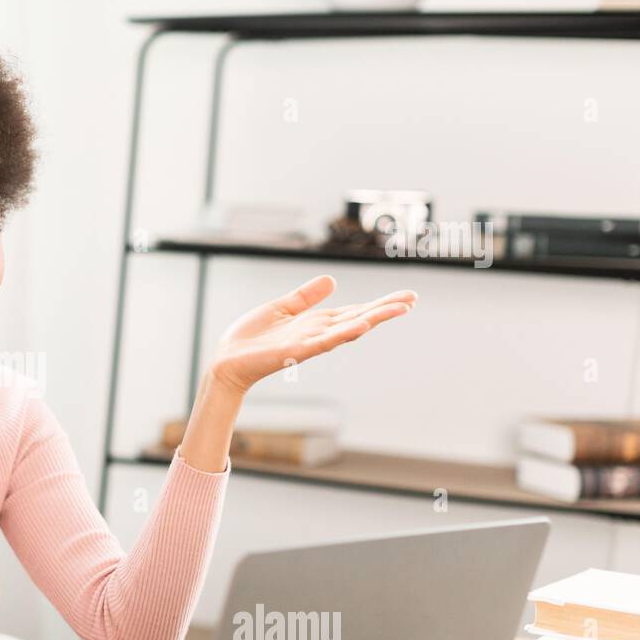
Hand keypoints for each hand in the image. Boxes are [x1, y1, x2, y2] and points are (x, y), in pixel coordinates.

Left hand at [209, 274, 416, 395]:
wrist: (226, 360)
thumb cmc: (251, 338)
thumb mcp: (281, 308)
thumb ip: (305, 296)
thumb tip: (332, 279)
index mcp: (315, 322)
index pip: (354, 311)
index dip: (379, 303)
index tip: (405, 296)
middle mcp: (317, 333)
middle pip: (358, 318)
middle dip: (385, 310)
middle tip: (413, 300)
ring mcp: (308, 343)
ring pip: (347, 329)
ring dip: (373, 319)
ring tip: (399, 309)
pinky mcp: (294, 352)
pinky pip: (323, 342)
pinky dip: (342, 333)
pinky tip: (362, 325)